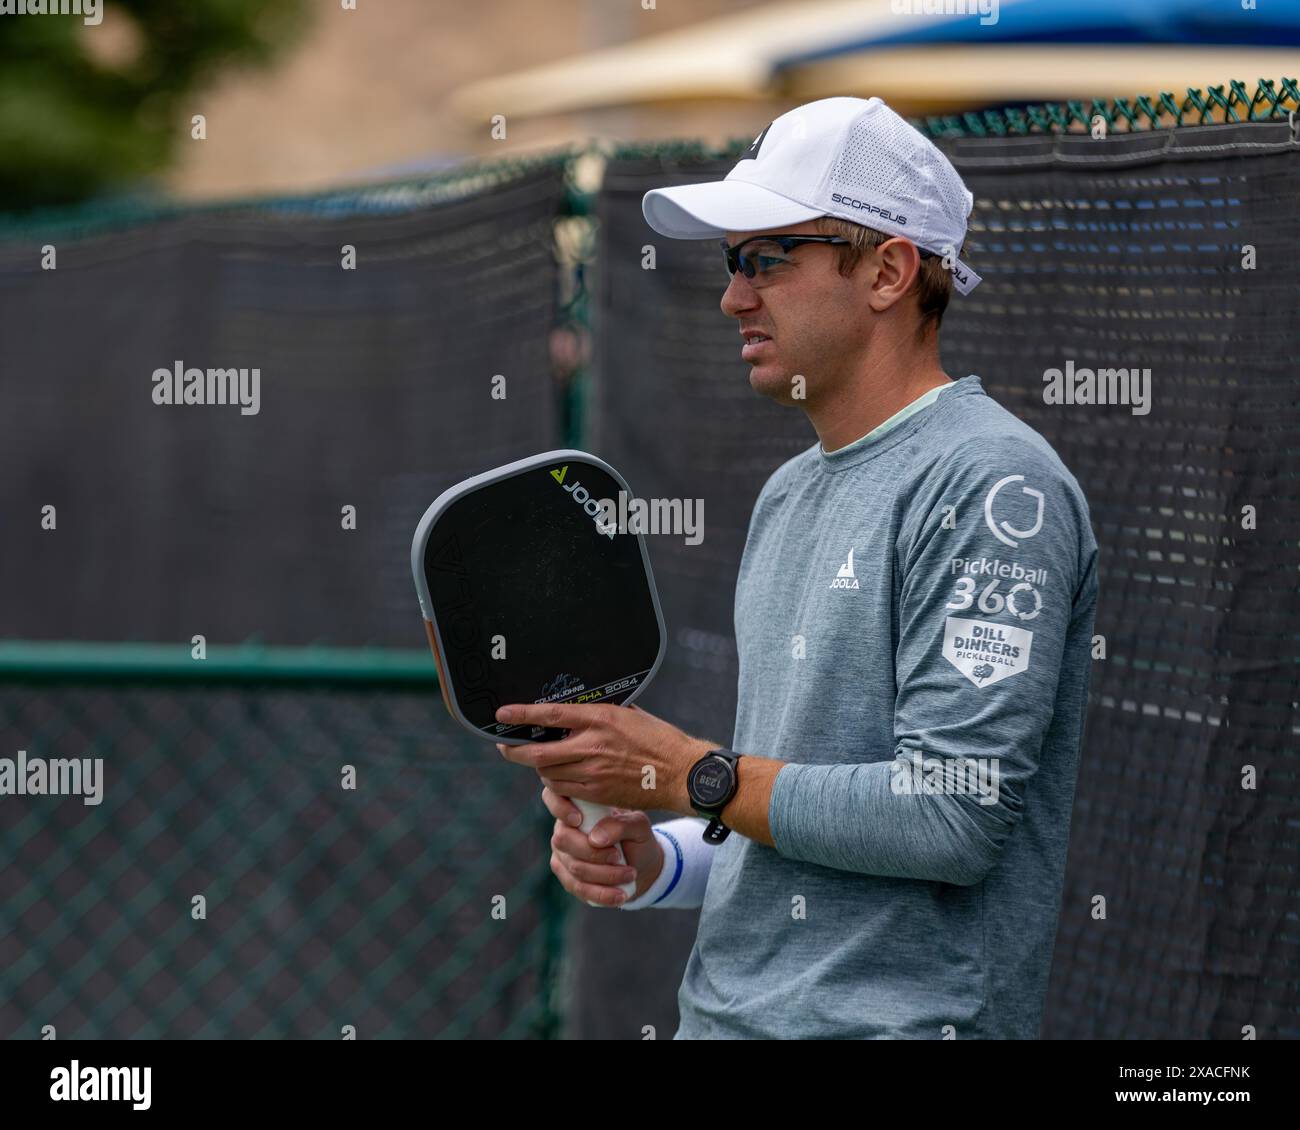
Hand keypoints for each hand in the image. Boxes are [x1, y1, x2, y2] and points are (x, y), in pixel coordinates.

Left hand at [496, 701, 713, 814]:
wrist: (680, 773)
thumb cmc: (658, 739)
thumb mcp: (630, 714)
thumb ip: (602, 711)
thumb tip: (578, 706)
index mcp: (600, 719)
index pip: (550, 715)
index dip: (521, 715)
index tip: (502, 713)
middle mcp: (592, 746)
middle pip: (538, 753)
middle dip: (514, 751)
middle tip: (504, 746)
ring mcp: (593, 772)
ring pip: (548, 774)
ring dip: (538, 768)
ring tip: (538, 760)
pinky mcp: (597, 793)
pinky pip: (564, 790)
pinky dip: (555, 783)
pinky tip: (559, 776)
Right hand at [541, 786, 664, 907]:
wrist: (640, 865)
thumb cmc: (636, 837)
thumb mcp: (638, 826)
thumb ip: (621, 825)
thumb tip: (596, 839)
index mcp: (576, 806)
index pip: (552, 796)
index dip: (559, 807)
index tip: (578, 820)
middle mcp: (563, 829)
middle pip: (563, 840)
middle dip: (593, 852)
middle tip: (619, 856)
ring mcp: (562, 855)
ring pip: (574, 868)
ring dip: (604, 875)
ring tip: (630, 874)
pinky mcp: (567, 878)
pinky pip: (578, 888)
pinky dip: (601, 894)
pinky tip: (620, 896)